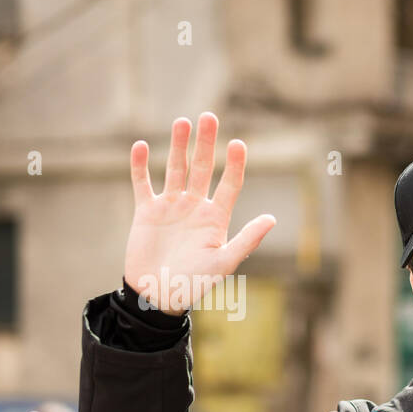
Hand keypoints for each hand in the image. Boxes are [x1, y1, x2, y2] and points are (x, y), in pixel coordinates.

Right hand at [124, 112, 275, 312]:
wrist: (158, 295)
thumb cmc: (195, 284)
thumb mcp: (224, 262)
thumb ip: (247, 239)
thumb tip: (272, 218)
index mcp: (216, 218)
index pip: (230, 184)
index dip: (235, 164)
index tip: (239, 144)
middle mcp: (195, 207)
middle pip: (201, 168)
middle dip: (206, 143)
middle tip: (209, 116)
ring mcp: (170, 207)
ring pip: (175, 169)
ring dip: (178, 146)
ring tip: (183, 122)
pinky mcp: (146, 211)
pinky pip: (142, 183)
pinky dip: (140, 165)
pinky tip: (142, 145)